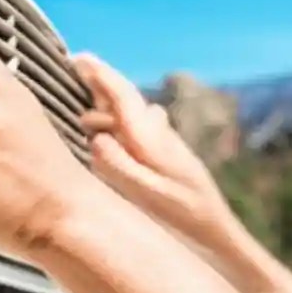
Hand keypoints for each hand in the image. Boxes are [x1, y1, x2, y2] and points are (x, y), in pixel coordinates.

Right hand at [73, 54, 237, 250]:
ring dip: (108, 111)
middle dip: (99, 90)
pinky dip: (120, 127)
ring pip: (131, 116)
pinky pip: (138, 130)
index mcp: (150, 139)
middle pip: (125, 100)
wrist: (217, 234)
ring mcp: (165, 143)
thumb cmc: (182, 217)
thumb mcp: (146, 194)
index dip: (99, 74)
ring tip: (85, 122)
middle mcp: (159, 134)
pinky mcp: (168, 155)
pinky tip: (113, 143)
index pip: (122, 95)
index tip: (77, 58)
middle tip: (74, 85)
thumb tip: (95, 136)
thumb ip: (117, 163)